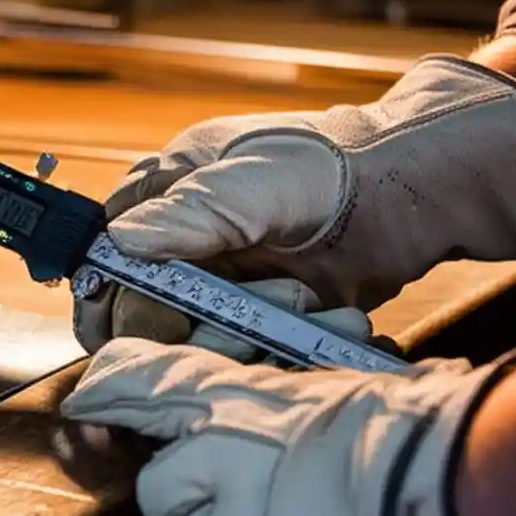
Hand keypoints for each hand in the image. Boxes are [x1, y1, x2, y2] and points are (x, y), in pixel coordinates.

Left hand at [60, 339, 510, 515]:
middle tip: (237, 509)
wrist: (464, 496)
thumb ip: (271, 397)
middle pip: (159, 493)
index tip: (86, 401)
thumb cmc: (412, 434)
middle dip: (189, 505)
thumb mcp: (333, 391)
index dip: (109, 390)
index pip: (145, 384)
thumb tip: (239, 402)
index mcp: (241, 409)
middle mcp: (221, 470)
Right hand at [75, 54, 515, 353]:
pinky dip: (275, 347)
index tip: (109, 325)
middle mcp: (186, 237)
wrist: (412, 194)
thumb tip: (118, 243)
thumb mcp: (256, 183)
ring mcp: (222, 276)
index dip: (103, 291)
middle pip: (142, 304)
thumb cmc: (330, 166)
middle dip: (181, 321)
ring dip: (236, 335)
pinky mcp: (259, 312)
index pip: (104, 249)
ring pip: (191, 334)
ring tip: (301, 302)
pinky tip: (327, 320)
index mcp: (168, 190)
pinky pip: (239, 348)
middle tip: (226, 325)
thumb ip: (189, 213)